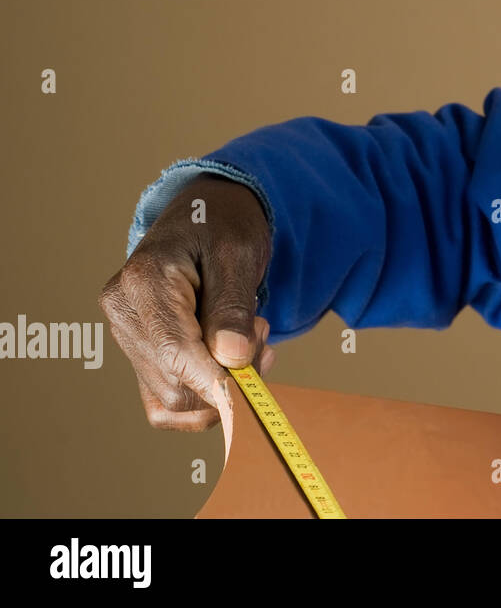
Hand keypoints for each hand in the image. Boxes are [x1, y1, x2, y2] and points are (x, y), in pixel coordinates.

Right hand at [100, 173, 275, 430]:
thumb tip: (233, 360)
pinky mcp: (139, 352)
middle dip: (230, 375)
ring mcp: (127, 336)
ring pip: (173, 398)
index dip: (215, 380)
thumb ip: (233, 308)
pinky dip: (204, 394)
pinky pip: (164, 401)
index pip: (174, 350)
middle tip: (261, 333)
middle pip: (175, 382)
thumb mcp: (239, 254)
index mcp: (143, 281)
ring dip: (222, 385)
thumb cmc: (222, 225)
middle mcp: (124, 313)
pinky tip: (229, 361)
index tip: (253, 394)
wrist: (205, 214)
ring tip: (249, 338)